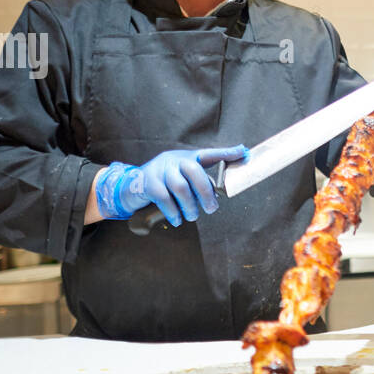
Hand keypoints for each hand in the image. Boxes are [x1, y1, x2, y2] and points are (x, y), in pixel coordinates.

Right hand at [95, 145, 247, 225]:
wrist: (129, 187)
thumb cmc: (162, 185)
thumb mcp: (180, 178)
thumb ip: (196, 182)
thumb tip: (218, 194)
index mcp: (185, 157)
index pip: (208, 154)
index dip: (226, 153)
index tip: (243, 153)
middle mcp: (173, 159)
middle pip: (195, 171)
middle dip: (206, 191)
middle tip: (212, 209)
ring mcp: (160, 169)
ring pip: (180, 187)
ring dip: (190, 206)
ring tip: (192, 216)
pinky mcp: (148, 182)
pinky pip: (164, 198)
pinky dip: (174, 212)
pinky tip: (177, 220)